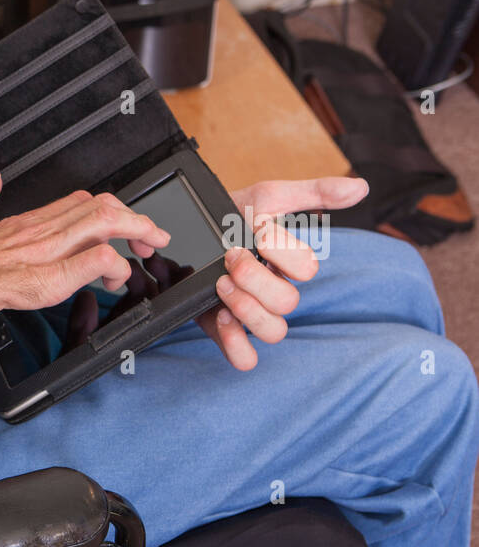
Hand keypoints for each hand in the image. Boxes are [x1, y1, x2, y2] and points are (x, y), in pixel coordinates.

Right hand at [0, 174, 170, 354]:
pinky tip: (116, 275)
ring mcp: (35, 255)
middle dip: (134, 219)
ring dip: (132, 234)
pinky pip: (83, 263)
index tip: (122, 225)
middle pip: (97, 209)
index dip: (106, 210)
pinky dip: (107, 265)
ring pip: (98, 227)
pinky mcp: (36, 281)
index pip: (76, 203)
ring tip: (148, 248)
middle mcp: (31, 234)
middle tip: (151, 237)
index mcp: (17, 225)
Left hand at [200, 176, 369, 370]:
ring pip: (274, 333)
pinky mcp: (224, 330)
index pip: (307, 270)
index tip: (255, 235)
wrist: (186, 233)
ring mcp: (250, 314)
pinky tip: (220, 317)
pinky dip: (236, 344)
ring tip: (221, 284)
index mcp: (287, 264)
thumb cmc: (231, 216)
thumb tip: (360, 187)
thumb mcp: (268, 197)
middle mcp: (273, 292)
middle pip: (288, 303)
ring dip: (248, 309)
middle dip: (256, 278)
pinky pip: (245, 358)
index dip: (283, 254)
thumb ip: (313, 192)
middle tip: (230, 259)